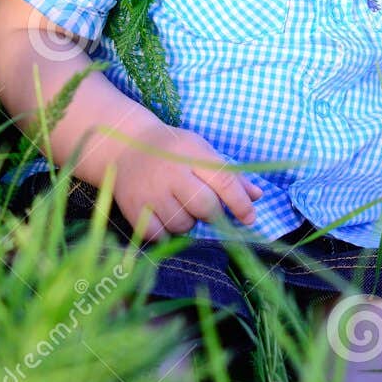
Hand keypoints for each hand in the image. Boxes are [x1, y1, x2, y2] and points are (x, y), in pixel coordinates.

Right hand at [111, 125, 263, 243]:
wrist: (124, 145)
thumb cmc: (171, 150)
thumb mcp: (200, 150)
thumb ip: (228, 175)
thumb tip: (257, 195)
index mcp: (192, 153)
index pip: (224, 181)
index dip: (241, 204)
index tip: (250, 218)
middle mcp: (171, 172)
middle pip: (205, 207)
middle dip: (213, 214)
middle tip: (205, 207)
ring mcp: (151, 191)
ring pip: (183, 224)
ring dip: (188, 222)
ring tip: (178, 205)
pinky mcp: (134, 208)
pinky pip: (160, 235)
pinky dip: (166, 232)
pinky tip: (163, 215)